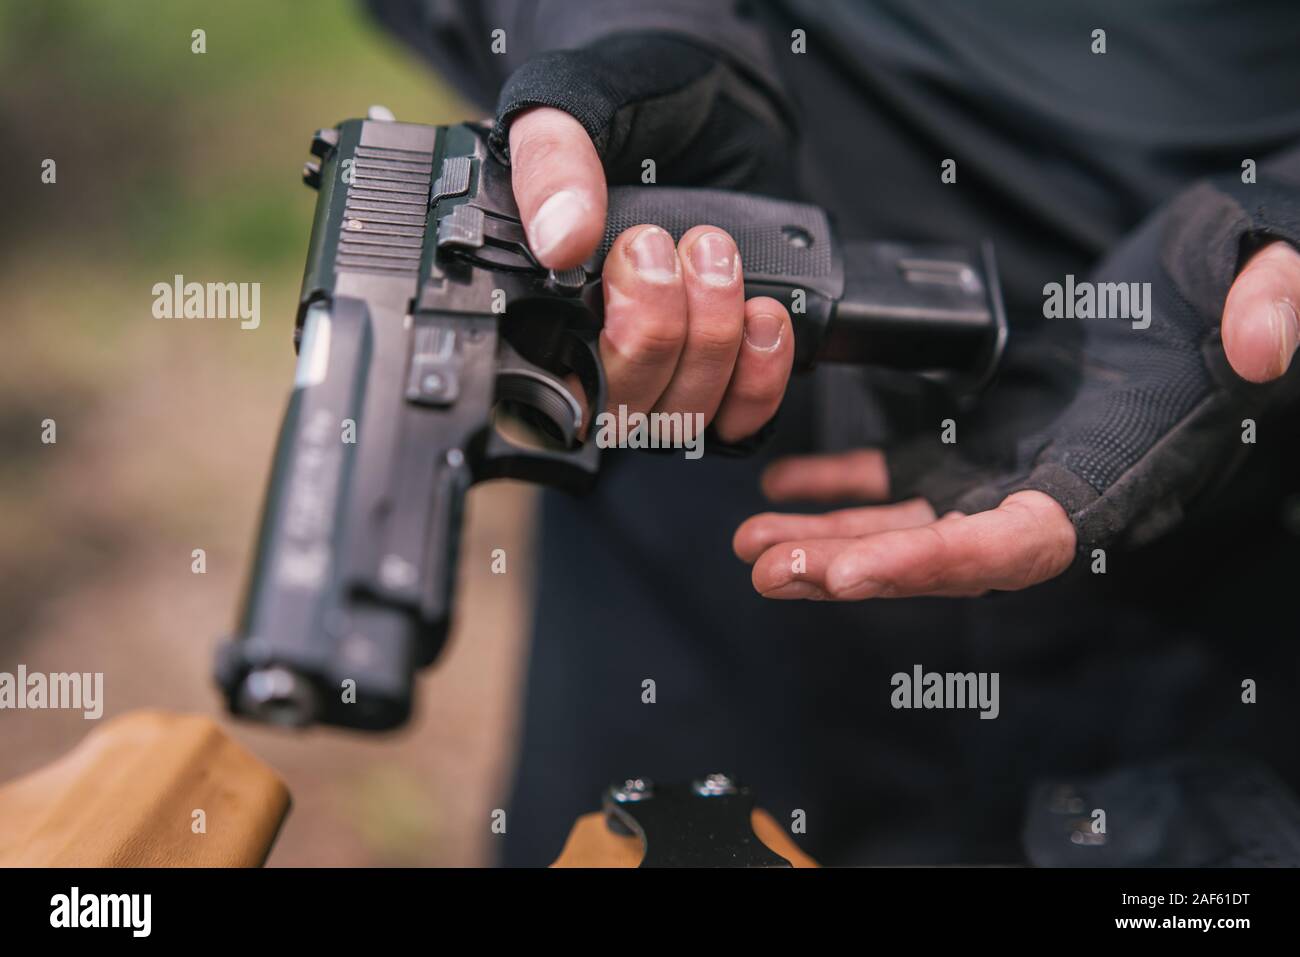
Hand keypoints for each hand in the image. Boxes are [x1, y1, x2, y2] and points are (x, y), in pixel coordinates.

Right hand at [508, 106, 794, 441]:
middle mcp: (593, 353)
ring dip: (710, 341)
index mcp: (532, 305)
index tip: (617, 264)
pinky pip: (741, 420)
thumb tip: (557, 242)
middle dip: (652, 333)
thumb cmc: (632, 104)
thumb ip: (552, 162)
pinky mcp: (726, 373)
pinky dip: (758, 376)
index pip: (540, 387)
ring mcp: (662, 371)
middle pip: (618, 409)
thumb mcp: (572, 103)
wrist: (717, 98)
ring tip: (716, 255)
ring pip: (680, 417)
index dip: (580, 356)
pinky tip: (763, 315)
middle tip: (664, 247)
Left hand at [734, 225, 1299, 601]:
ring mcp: (1006, 476)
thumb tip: (1260, 342)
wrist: (1200, 295)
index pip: (1017, 545)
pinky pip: (900, 477)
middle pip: (940, 557)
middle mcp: (1051, 494)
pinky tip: (780, 486)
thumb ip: (1276, 304)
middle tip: (766, 569)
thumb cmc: (1234, 291)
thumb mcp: (1276, 272)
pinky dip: (840, 484)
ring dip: (830, 538)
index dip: (932, 565)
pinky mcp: (978, 447)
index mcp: (1113, 475)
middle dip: (854, 568)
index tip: (849, 572)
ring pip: (909, 526)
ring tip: (751, 545)